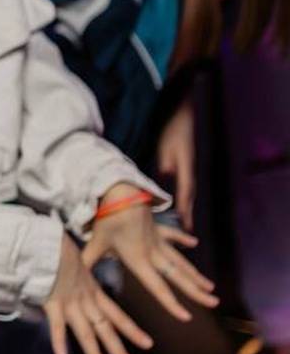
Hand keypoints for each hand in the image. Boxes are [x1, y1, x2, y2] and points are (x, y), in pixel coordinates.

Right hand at [43, 233, 151, 353]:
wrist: (46, 240)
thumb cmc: (58, 248)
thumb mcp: (75, 261)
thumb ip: (77, 273)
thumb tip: (76, 276)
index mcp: (92, 291)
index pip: (116, 314)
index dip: (131, 330)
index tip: (147, 343)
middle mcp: (85, 300)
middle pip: (105, 329)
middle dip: (118, 350)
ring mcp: (70, 303)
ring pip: (85, 333)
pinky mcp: (52, 302)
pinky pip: (56, 324)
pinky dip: (59, 340)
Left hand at [79, 182, 217, 321]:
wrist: (119, 192)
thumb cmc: (106, 219)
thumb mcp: (96, 243)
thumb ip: (88, 260)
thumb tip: (75, 275)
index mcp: (138, 260)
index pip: (157, 287)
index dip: (171, 303)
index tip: (186, 317)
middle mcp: (153, 253)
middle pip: (178, 276)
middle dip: (196, 291)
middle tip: (214, 303)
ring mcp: (158, 239)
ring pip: (180, 260)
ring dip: (195, 273)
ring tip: (210, 287)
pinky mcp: (157, 226)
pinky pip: (172, 234)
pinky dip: (182, 238)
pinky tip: (194, 242)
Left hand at [156, 102, 195, 230]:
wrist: (183, 119)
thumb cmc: (174, 133)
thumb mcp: (166, 149)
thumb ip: (165, 166)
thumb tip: (163, 180)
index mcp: (186, 170)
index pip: (185, 195)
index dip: (184, 210)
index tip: (184, 225)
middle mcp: (191, 174)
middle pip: (189, 199)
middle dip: (187, 215)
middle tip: (186, 233)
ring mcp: (190, 172)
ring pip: (188, 195)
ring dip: (186, 209)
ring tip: (183, 226)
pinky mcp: (186, 169)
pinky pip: (185, 188)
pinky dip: (183, 199)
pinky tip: (178, 206)